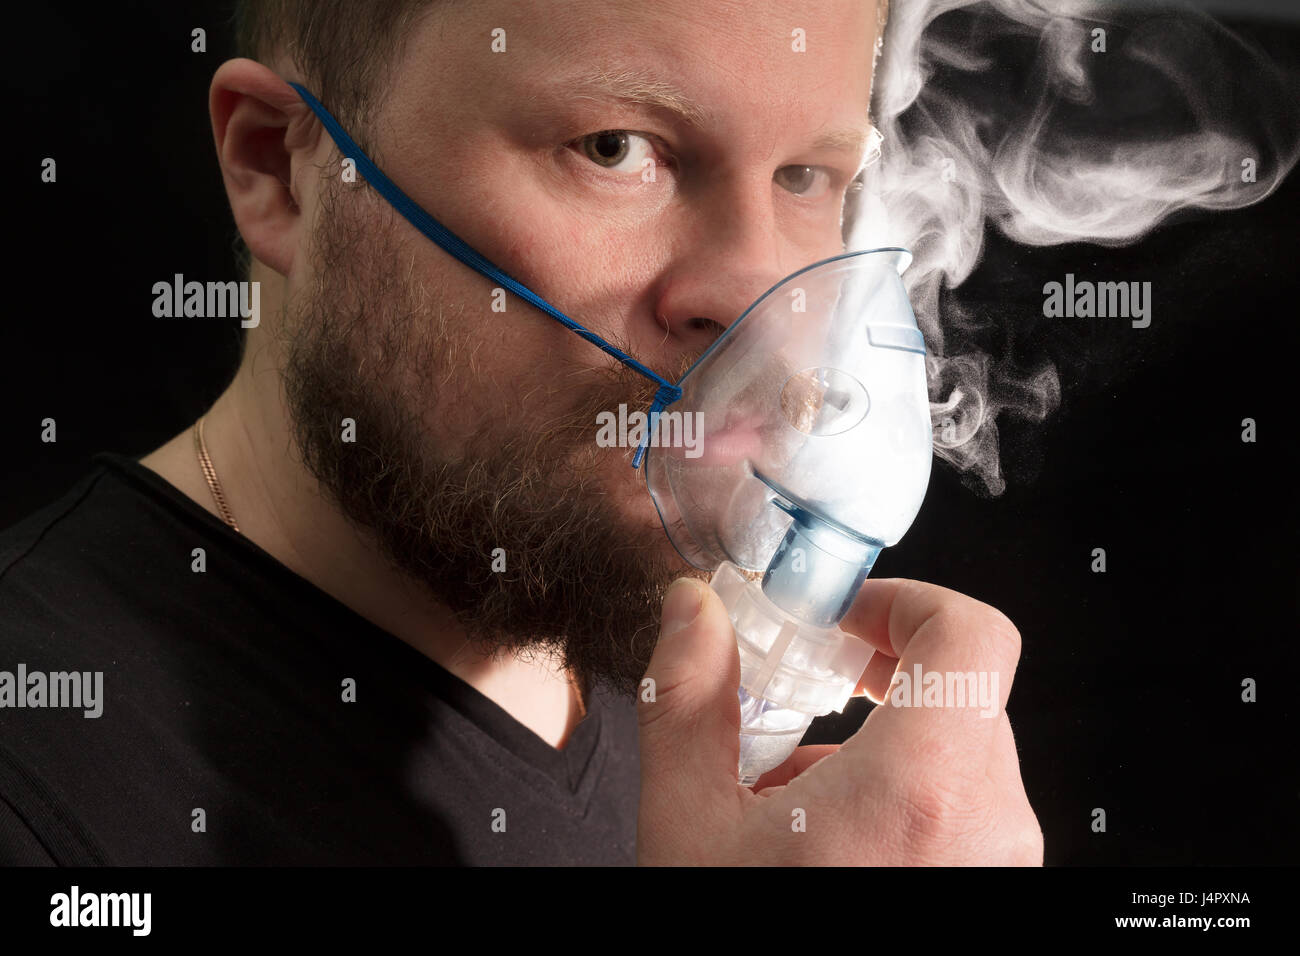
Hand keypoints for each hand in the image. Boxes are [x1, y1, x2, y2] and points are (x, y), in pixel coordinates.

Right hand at [636, 576, 1043, 864]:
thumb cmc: (752, 951)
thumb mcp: (692, 828)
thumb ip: (690, 699)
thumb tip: (693, 615)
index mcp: (922, 791)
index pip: (971, 634)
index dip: (906, 601)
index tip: (846, 617)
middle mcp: (989, 828)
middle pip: (955, 693)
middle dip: (870, 683)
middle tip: (803, 692)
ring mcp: (1003, 869)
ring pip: (957, 758)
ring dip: (878, 750)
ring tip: (793, 797)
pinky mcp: (996, 894)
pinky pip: (963, 815)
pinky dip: (899, 802)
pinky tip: (823, 846)